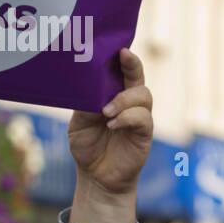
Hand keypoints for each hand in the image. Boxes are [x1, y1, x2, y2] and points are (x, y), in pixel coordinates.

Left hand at [67, 48, 153, 222]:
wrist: (96, 176)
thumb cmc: (88, 145)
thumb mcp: (79, 121)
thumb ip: (86, 104)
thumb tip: (93, 91)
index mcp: (113, 94)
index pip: (122, 70)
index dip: (123, 57)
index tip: (119, 46)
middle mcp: (129, 102)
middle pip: (138, 76)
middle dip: (133, 64)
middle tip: (123, 57)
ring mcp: (139, 117)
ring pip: (143, 95)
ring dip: (124, 99)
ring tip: (105, 112)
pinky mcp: (144, 133)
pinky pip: (142, 118)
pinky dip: (127, 118)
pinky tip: (112, 124)